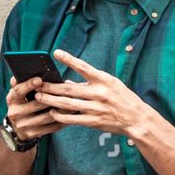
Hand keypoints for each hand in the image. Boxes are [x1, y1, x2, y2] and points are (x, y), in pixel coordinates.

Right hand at [5, 74, 66, 142]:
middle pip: (36, 104)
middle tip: (67, 91)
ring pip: (46, 117)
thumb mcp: (18, 94)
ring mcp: (23, 125)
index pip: (19, 90)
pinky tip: (71, 116)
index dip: (29, 85)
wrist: (17, 128)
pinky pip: (50, 128)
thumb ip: (21, 83)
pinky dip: (62, 121)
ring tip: (73, 103)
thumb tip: (24, 72)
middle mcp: (14, 113)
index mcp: (11, 99)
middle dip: (52, 98)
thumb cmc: (22, 104)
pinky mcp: (31, 134)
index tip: (40, 79)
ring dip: (61, 110)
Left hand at [34, 48, 149, 137]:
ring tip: (39, 97)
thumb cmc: (122, 98)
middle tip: (37, 84)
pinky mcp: (94, 121)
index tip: (56, 53)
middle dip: (51, 87)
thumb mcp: (111, 84)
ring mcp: (96, 108)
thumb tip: (67, 82)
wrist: (137, 118)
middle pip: (69, 89)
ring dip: (51, 101)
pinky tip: (52, 113)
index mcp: (104, 80)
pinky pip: (73, 119)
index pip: (84, 67)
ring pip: (67, 104)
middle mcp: (99, 93)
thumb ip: (90, 82)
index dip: (69, 60)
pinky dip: (60, 116)